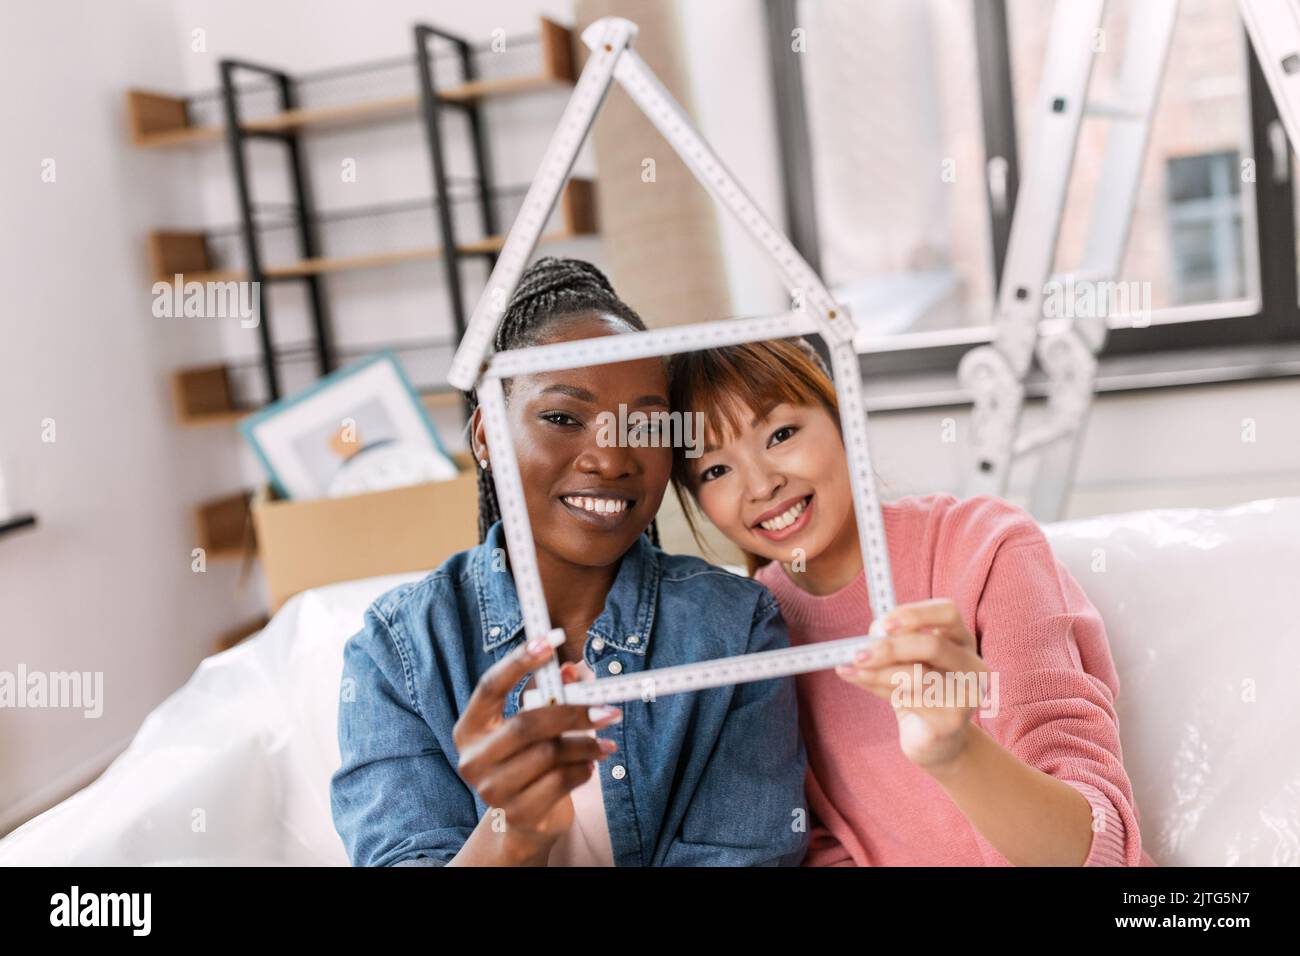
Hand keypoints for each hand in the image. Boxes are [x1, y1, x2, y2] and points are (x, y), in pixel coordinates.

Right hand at [452, 636, 620, 861]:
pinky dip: (583, 770)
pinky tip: (590, 766)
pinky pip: (560, 782)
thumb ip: (547, 696)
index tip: (550, 640)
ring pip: (549, 754)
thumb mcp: (534, 724)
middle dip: (573, 713)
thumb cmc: (530, 760)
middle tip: (609, 709)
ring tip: (605, 743)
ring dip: (586, 745)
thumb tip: (570, 670)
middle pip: (526, 724)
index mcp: (469, 728)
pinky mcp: (517, 813)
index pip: (490, 686)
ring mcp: (492, 789)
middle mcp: (473, 759)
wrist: (527, 819)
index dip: (518, 662)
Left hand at [835, 598, 987, 771]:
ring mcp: (966, 694)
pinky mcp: (952, 721)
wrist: (937, 743)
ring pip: (917, 675)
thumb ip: (891, 645)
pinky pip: (910, 700)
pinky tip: (857, 679)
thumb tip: (867, 637)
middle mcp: (972, 665)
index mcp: (962, 641)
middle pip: (934, 645)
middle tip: (858, 652)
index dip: (915, 614)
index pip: (948, 613)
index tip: (883, 623)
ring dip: (878, 671)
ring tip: (851, 668)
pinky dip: (877, 687)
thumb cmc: (918, 694)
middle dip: (891, 647)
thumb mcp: (905, 663)